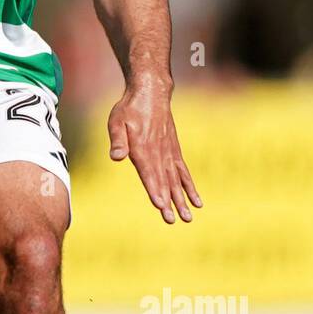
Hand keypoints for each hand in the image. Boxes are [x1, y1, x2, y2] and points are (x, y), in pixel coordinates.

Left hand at [107, 81, 201, 223]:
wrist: (151, 93)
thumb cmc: (129, 109)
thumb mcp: (116, 121)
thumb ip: (118, 141)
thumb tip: (116, 157)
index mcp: (142, 149)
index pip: (149, 173)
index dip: (154, 190)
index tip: (161, 205)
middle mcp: (158, 153)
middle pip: (164, 181)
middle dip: (169, 202)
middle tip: (174, 220)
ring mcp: (169, 153)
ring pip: (176, 180)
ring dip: (182, 199)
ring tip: (189, 217)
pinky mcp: (174, 151)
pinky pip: (184, 171)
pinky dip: (189, 186)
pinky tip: (196, 200)